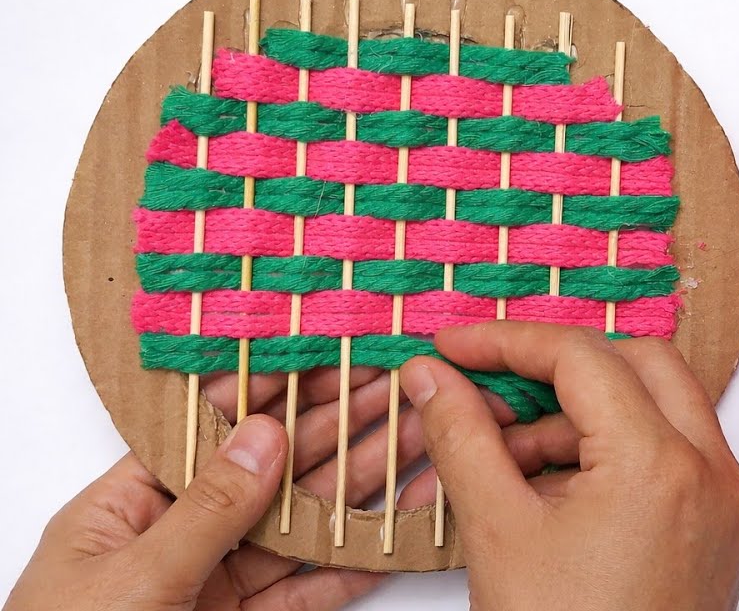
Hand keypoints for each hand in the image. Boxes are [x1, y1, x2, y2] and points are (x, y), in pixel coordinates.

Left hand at [5, 367, 390, 610]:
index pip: (204, 433)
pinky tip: (385, 542)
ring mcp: (207, 588)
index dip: (266, 393)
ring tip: (409, 448)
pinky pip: (299, 596)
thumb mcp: (133, 580)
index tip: (324, 359)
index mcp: (121, 510)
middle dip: (331, 431)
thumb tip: (261, 437)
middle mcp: (170, 540)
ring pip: (293, 530)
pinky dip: (345, 572)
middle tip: (392, 392)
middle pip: (264, 474)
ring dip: (353, 493)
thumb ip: (205, 512)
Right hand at [400, 322, 738, 610]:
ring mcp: (726, 502)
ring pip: (659, 408)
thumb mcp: (496, 532)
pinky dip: (613, 455)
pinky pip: (672, 456)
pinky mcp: (723, 528)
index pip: (581, 357)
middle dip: (558, 369)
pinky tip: (550, 494)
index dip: (507, 343)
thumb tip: (432, 376)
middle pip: (636, 365)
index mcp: (659, 465)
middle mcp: (711, 473)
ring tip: (506, 464)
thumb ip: (462, 437)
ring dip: (582, 417)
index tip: (453, 348)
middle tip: (493, 390)